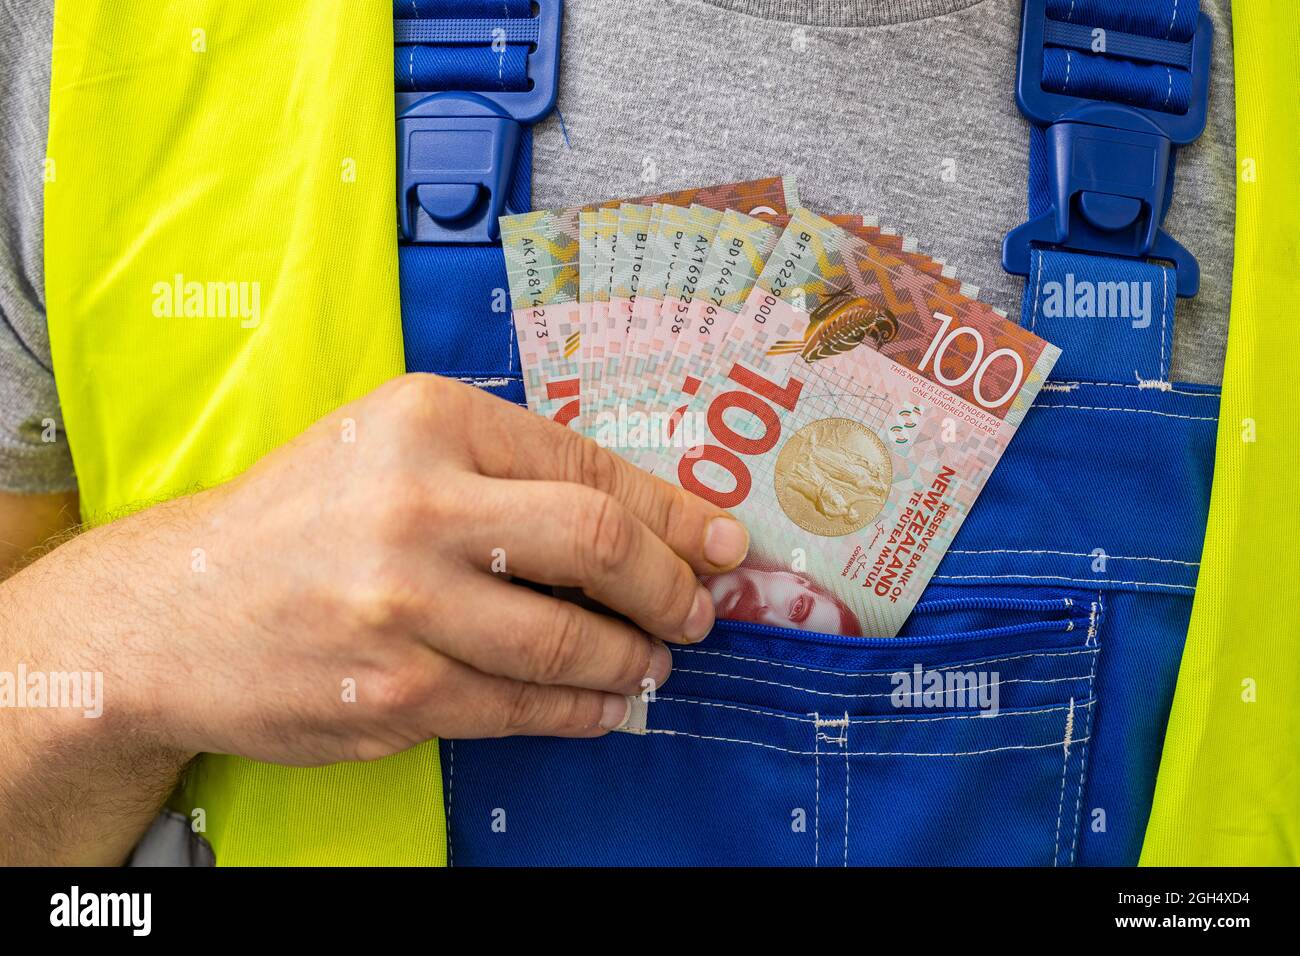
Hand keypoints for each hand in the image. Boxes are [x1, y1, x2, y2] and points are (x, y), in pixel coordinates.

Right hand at [82, 374, 748, 765]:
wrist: (174, 613)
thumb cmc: (297, 522)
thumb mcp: (390, 449)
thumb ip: (506, 470)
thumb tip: (642, 519)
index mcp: (425, 421)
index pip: (586, 465)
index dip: (671, 512)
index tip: (719, 541)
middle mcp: (415, 505)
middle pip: (596, 546)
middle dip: (671, 586)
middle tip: (697, 610)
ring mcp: (402, 607)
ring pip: (570, 641)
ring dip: (634, 659)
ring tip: (651, 662)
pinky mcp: (393, 692)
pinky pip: (523, 706)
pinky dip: (582, 710)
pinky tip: (601, 704)